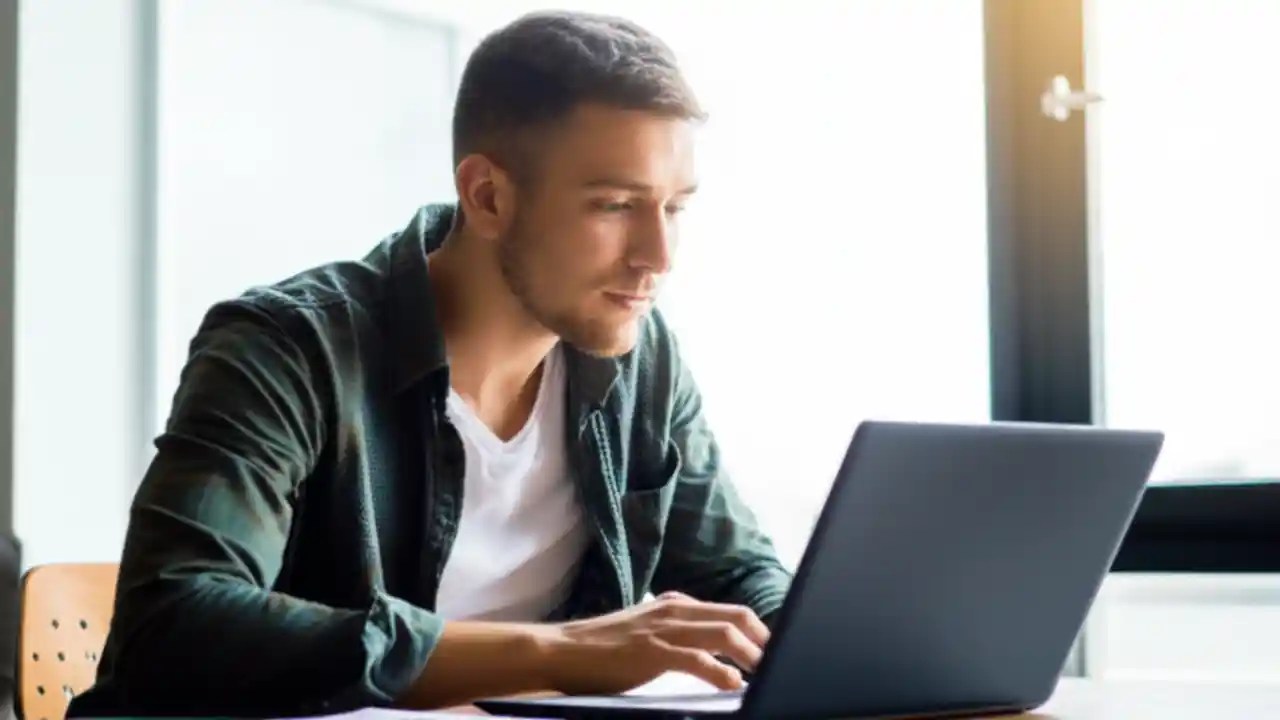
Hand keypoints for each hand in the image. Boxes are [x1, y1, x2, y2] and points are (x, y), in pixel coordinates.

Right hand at [545, 591, 769, 694]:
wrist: (561, 650)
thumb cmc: (603, 649)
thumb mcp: (647, 631)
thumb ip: (678, 635)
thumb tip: (711, 651)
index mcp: (676, 605)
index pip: (731, 611)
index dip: (759, 631)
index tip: (775, 653)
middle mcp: (675, 610)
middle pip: (737, 616)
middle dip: (764, 641)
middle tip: (781, 664)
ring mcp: (663, 629)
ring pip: (723, 634)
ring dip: (752, 656)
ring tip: (766, 675)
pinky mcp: (651, 651)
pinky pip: (697, 660)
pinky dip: (722, 674)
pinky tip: (733, 686)